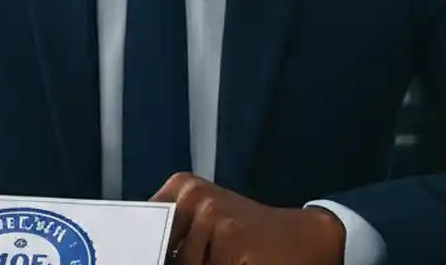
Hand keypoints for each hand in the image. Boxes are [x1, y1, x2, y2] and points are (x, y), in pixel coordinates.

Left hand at [152, 173, 344, 264]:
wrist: (305, 238)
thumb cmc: (248, 237)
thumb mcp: (205, 223)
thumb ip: (171, 235)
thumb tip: (140, 254)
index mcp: (182, 187)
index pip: (142, 226)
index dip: (142, 249)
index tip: (142, 255)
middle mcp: (195, 196)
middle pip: (161, 252)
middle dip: (177, 261)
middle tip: (215, 251)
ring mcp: (215, 217)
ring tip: (231, 258)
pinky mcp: (234, 242)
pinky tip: (242, 261)